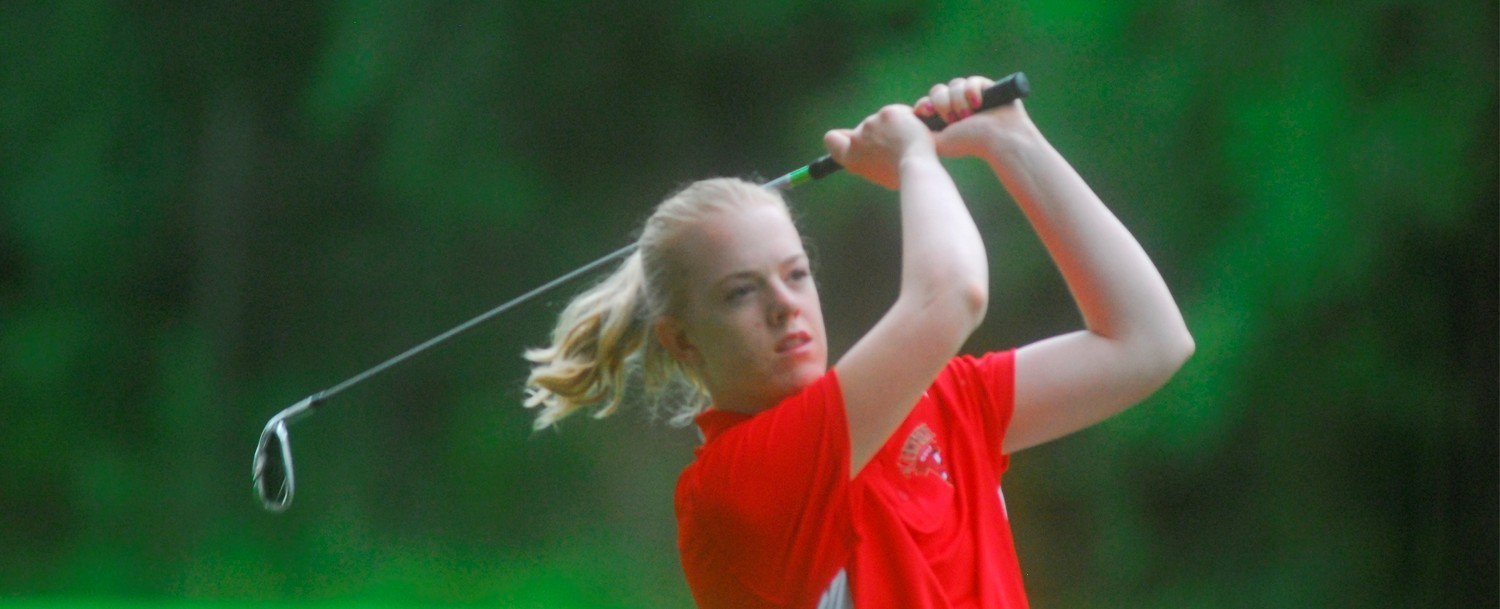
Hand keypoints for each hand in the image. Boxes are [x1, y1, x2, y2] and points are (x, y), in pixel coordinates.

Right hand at [823, 104, 935, 189]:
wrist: (916, 167)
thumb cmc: (902, 176)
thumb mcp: (879, 172)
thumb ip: (870, 157)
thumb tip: (873, 149)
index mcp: (851, 157)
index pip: (832, 140)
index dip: (837, 137)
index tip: (845, 137)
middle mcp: (857, 139)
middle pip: (865, 128)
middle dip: (880, 133)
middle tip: (897, 144)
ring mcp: (871, 124)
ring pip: (884, 119)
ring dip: (895, 126)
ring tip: (910, 142)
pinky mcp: (888, 113)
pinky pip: (900, 113)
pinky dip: (910, 119)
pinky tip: (918, 130)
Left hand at [915, 76, 1034, 159]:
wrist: (998, 138)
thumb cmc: (970, 144)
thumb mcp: (940, 141)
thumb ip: (923, 132)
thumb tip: (911, 119)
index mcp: (944, 116)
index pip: (928, 102)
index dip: (925, 105)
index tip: (927, 111)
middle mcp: (957, 104)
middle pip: (938, 91)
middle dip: (943, 103)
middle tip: (953, 119)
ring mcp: (971, 95)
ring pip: (954, 85)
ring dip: (958, 100)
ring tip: (968, 115)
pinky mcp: (986, 87)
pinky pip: (971, 80)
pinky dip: (971, 90)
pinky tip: (977, 103)